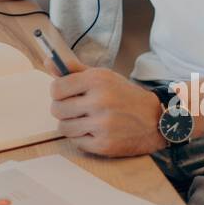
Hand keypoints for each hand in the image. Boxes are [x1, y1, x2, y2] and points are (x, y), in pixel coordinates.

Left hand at [42, 50, 165, 156]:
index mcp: (97, 80)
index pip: (56, 88)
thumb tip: (48, 60)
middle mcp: (99, 101)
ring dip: (71, 125)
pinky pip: (76, 142)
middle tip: (76, 109)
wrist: (155, 120)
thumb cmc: (124, 96)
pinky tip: (95, 132)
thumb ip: (73, 69)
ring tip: (85, 121)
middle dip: (63, 109)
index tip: (65, 94)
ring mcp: (102, 125)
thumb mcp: (103, 76)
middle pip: (56, 109)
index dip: (58, 92)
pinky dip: (82, 138)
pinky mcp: (104, 144)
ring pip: (63, 128)